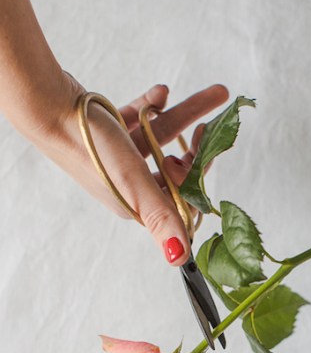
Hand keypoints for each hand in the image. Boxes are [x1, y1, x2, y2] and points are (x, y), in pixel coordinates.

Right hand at [34, 73, 227, 264]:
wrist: (51, 105)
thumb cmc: (91, 146)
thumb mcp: (134, 184)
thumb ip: (161, 219)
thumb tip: (180, 259)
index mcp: (137, 204)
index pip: (180, 200)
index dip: (195, 181)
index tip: (195, 160)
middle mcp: (130, 184)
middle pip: (175, 168)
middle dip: (197, 148)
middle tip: (207, 129)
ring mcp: (120, 156)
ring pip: (164, 137)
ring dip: (189, 115)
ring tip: (217, 94)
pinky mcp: (112, 130)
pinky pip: (142, 117)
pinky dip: (154, 105)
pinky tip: (161, 92)